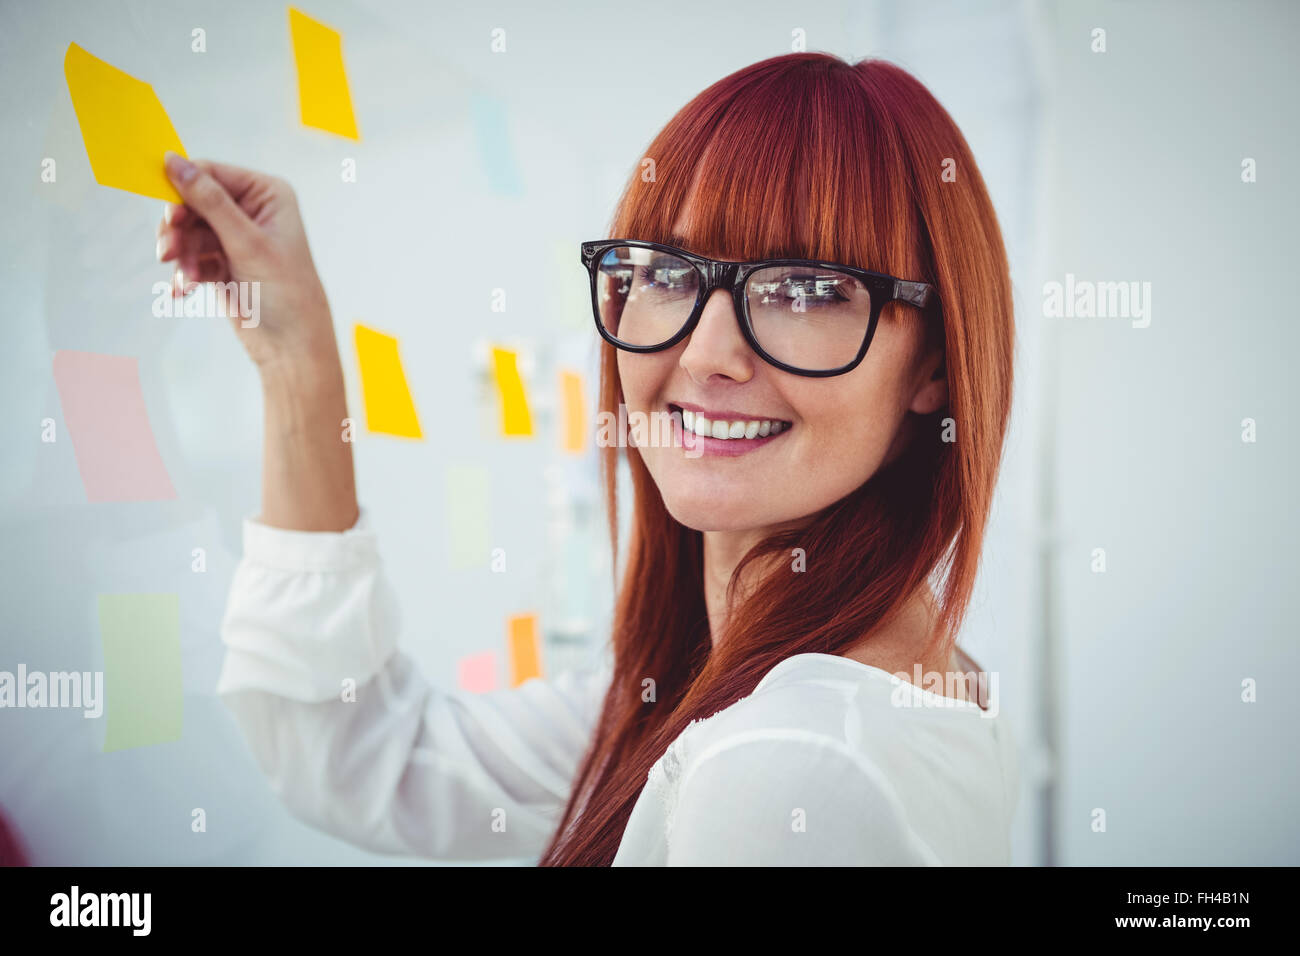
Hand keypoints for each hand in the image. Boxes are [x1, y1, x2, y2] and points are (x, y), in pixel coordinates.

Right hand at [156, 153, 336, 369]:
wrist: (292, 346)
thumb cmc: (286, 291)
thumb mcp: (246, 242)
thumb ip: (209, 201)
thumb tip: (173, 161)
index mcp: (267, 194)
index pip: (212, 174)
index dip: (183, 188)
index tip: (167, 213)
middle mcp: (251, 211)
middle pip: (194, 203)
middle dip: (179, 229)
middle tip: (167, 250)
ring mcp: (235, 237)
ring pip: (189, 233)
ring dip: (183, 255)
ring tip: (189, 278)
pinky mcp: (222, 263)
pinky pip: (192, 258)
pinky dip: (187, 272)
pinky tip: (184, 291)